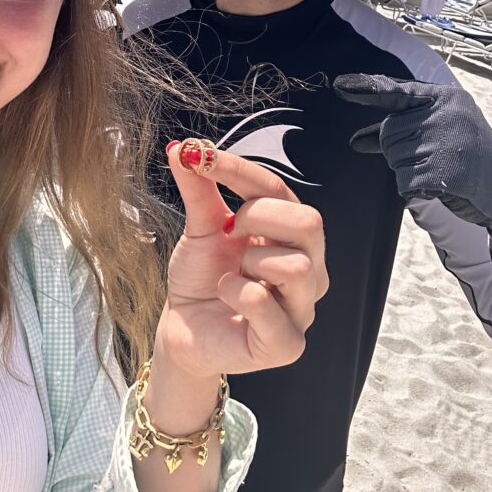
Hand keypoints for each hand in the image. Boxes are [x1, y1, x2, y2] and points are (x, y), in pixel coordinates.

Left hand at [153, 143, 327, 382]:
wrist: (184, 329)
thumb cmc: (202, 278)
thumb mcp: (200, 228)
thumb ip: (198, 189)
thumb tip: (182, 148)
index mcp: (290, 235)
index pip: (278, 190)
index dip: (238, 170)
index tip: (199, 158)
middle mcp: (308, 268)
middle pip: (309, 222)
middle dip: (259, 218)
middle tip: (228, 232)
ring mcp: (301, 308)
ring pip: (298, 266)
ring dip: (251, 262)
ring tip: (231, 273)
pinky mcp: (286, 344)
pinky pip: (266, 304)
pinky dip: (237, 293)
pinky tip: (227, 295)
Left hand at [333, 73, 491, 236]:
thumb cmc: (468, 155)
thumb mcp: (439, 131)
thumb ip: (400, 129)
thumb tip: (356, 141)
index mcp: (444, 97)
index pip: (396, 90)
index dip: (366, 88)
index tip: (339, 87)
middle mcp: (443, 113)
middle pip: (390, 132)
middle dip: (400, 150)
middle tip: (434, 156)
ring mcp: (444, 140)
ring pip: (395, 159)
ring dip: (410, 171)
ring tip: (442, 168)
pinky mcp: (443, 170)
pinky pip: (405, 181)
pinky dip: (417, 189)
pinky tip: (441, 184)